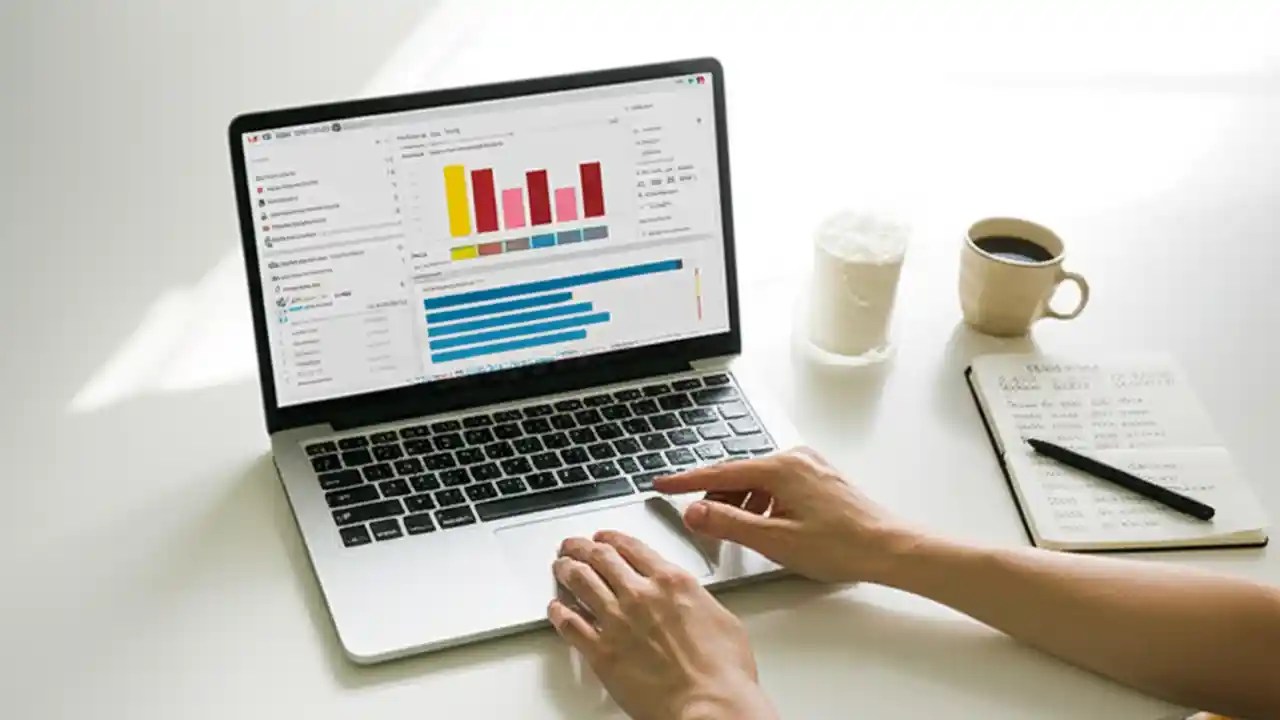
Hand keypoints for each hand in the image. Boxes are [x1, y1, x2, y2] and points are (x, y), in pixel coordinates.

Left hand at [547, 531, 777, 719]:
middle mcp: (640, 595)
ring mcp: (616, 622)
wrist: (709, 705)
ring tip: (561, 566)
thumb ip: (695, 600)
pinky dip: (558, 612)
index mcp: (671, 582)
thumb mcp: (721, 618)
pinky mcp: (601, 652)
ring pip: (580, 583)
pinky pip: (570, 625)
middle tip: (574, 546)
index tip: (604, 538)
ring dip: (567, 570)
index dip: (612, 539)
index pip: (632, 547)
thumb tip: (690, 601)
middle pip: (601, 559)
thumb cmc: (722, 671)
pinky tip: (556, 608)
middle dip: (583, 548)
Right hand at [654, 447, 921, 583]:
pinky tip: (763, 526)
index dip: (686, 481)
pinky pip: (777, 485)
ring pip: (758, 481)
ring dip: (739, 503)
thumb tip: (695, 511)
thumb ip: (729, 523)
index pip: (719, 472)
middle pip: (738, 475)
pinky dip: (761, 503)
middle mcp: (794, 458)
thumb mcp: (775, 540)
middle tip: (698, 522)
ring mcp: (809, 466)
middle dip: (715, 498)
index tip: (661, 483)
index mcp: (781, 468)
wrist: (890, 548)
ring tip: (732, 531)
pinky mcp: (819, 478)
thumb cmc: (842, 545)